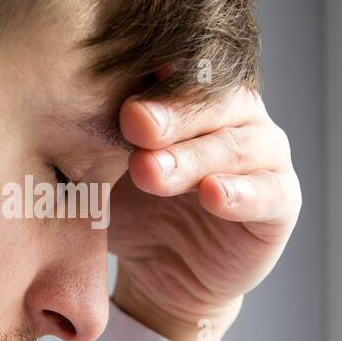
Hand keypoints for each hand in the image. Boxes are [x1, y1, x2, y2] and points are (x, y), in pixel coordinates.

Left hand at [109, 80, 301, 340]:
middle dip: (169, 111)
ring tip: (151, 170)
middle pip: (212, 99)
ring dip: (192, 156)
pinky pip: (269, 192)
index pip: (180, 66)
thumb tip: (59, 102)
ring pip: (236, 145)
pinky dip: (241, 193)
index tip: (110, 79)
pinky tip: (212, 194)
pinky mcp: (282, 201)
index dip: (148, 72)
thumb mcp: (103, 168)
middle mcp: (235, 112)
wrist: (158, 275)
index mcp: (192, 90)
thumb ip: (95, 135)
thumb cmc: (129, 205)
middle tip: (132, 122)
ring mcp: (265, 153)